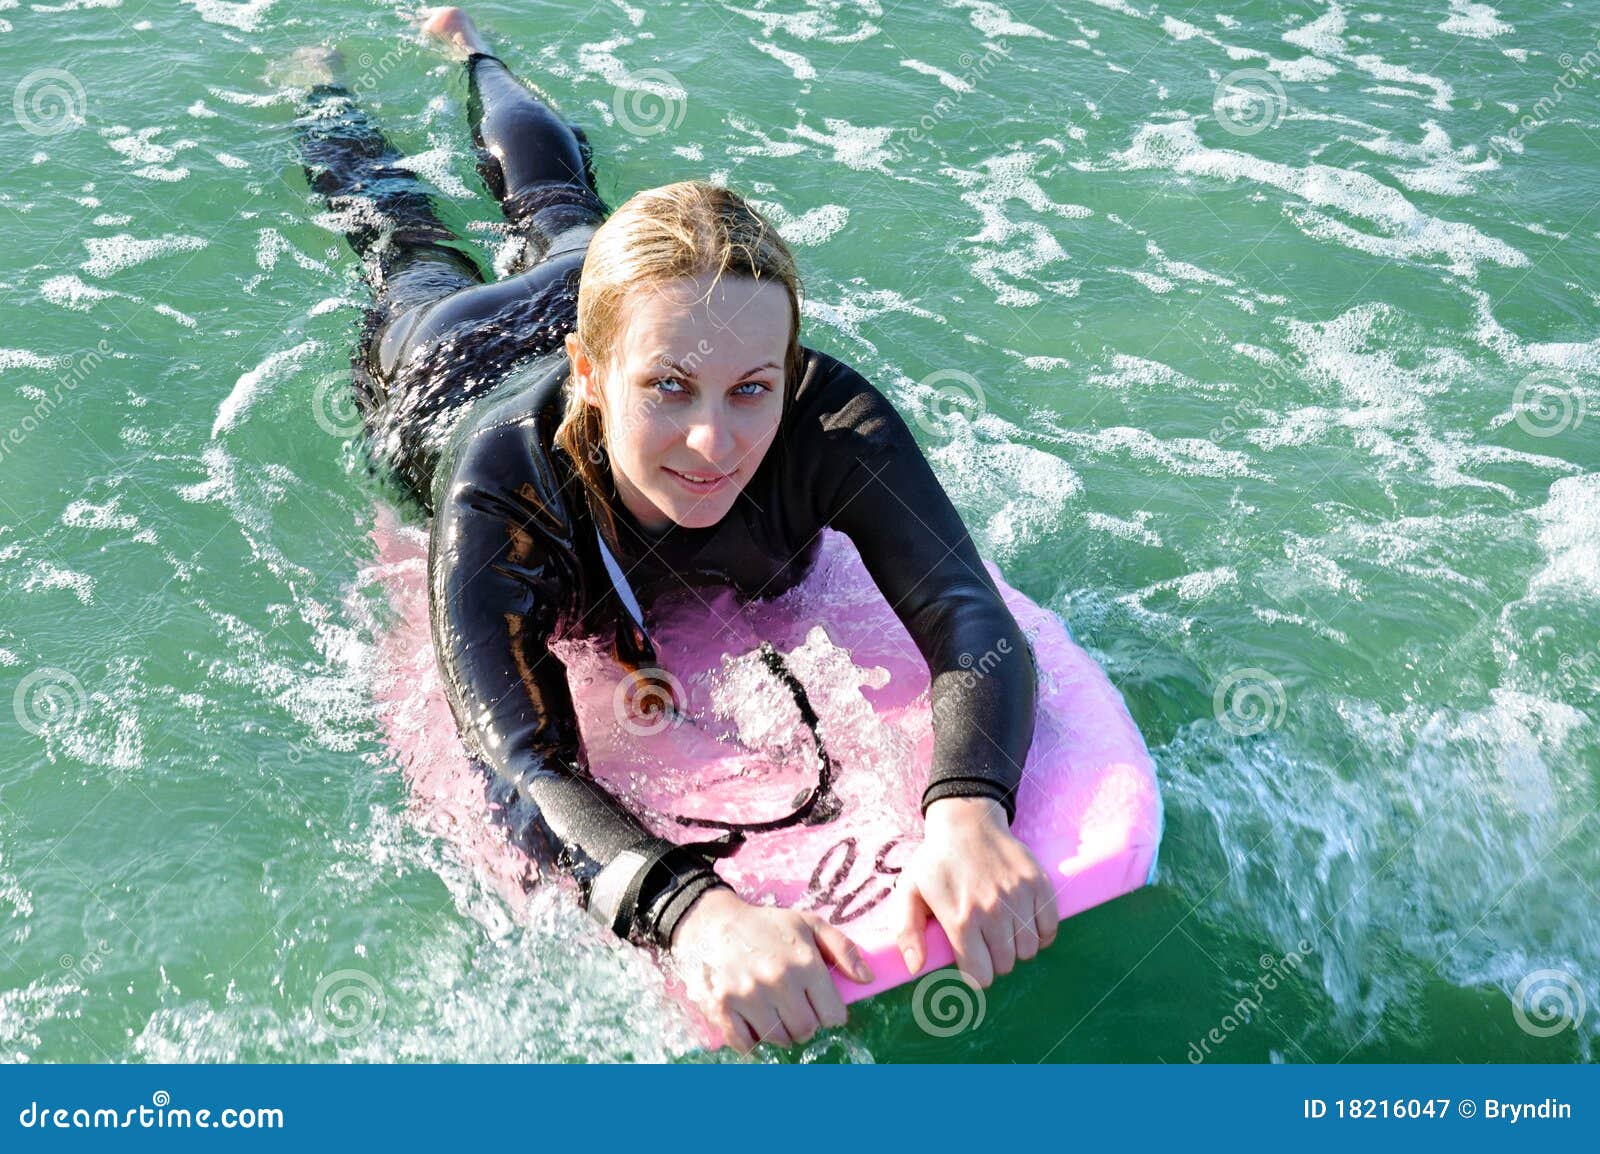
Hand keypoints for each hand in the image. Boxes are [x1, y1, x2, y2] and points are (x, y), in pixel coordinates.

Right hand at [669, 887, 874, 1053]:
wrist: (711, 923)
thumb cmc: (766, 926)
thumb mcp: (809, 924)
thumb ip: (844, 949)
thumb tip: (868, 979)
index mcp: (804, 962)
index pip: (833, 1015)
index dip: (829, 1012)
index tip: (818, 1003)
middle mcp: (777, 981)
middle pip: (806, 1030)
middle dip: (805, 1024)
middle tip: (794, 1007)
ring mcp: (747, 996)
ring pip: (778, 1040)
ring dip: (779, 1031)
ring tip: (772, 1010)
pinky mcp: (721, 1008)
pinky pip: (746, 1045)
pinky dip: (752, 1040)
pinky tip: (751, 1019)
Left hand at [895, 796, 1059, 985]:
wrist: (968, 822)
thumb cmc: (937, 861)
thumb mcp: (909, 892)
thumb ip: (907, 932)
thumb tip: (916, 967)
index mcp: (960, 919)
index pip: (980, 976)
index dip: (975, 974)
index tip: (972, 961)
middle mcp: (992, 911)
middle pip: (1006, 965)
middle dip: (995, 960)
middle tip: (986, 941)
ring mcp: (1019, 897)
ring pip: (1029, 950)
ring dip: (1017, 947)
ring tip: (1003, 930)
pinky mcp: (1039, 885)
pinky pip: (1049, 928)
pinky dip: (1040, 932)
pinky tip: (1024, 922)